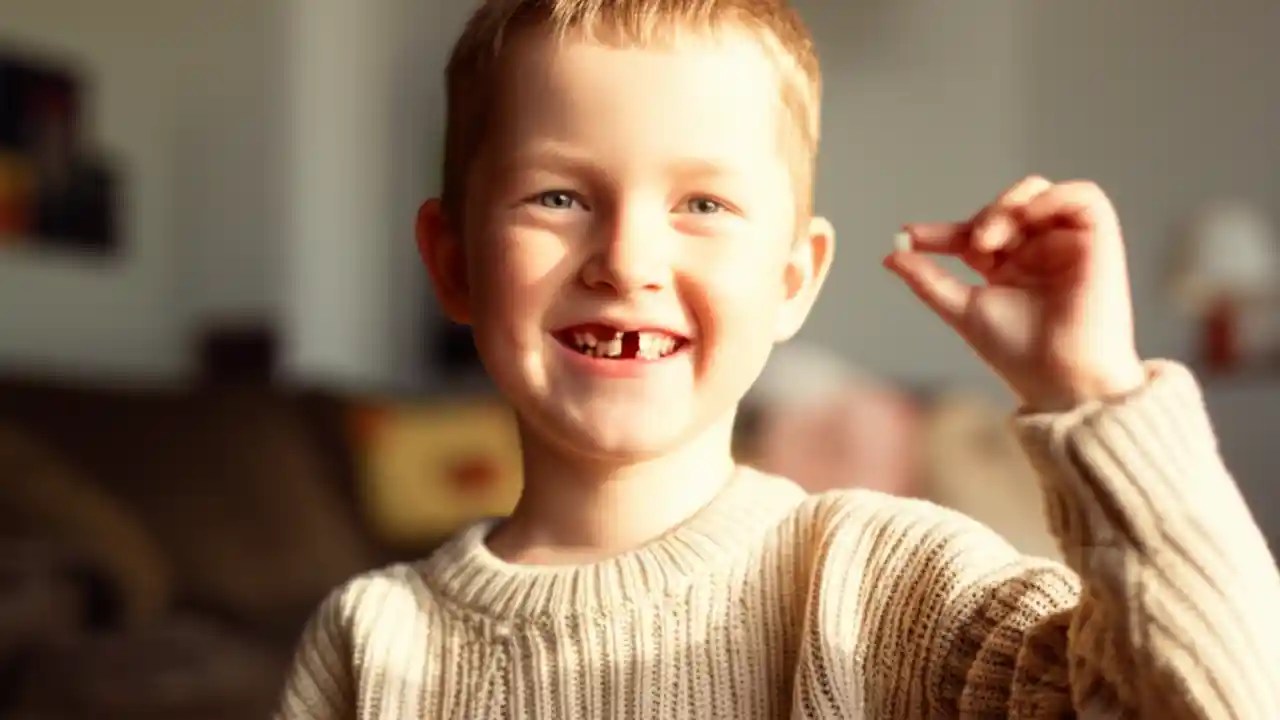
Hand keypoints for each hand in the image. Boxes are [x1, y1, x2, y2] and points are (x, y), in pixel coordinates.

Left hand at [884, 176, 1146, 411]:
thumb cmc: (1018, 352)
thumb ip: (928, 280)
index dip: (942, 232)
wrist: (1060, 378)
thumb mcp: (962, 309)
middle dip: (982, 216)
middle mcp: (1039, 253)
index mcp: (1010, 268)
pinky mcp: (1100, 240)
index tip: (909, 235)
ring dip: (1009, 205)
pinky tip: (1026, 218)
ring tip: (992, 240)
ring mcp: (1068, 245)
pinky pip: (1084, 196)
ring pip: (1039, 193)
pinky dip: (1051, 198)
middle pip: (1006, 207)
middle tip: (972, 245)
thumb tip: (891, 256)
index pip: (973, 235)